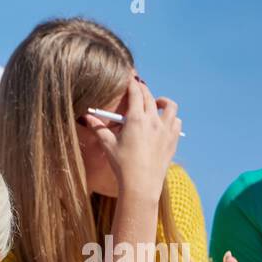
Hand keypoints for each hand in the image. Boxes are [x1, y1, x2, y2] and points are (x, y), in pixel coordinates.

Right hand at [84, 77, 180, 201]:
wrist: (141, 184)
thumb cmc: (122, 165)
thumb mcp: (108, 145)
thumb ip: (99, 128)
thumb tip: (85, 117)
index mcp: (137, 120)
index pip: (136, 93)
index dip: (132, 82)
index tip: (131, 76)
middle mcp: (154, 121)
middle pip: (150, 97)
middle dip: (143, 90)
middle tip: (138, 88)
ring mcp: (166, 129)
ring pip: (170, 106)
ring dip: (162, 102)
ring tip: (157, 104)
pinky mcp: (173, 139)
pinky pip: (176, 121)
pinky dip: (171, 118)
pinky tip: (165, 122)